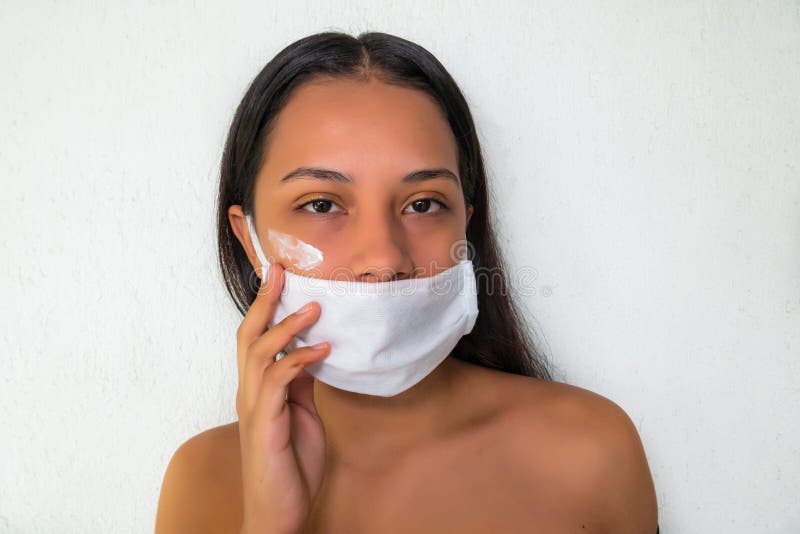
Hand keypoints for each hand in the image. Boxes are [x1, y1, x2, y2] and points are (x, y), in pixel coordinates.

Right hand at [235, 262, 329, 533]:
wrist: (280, 511)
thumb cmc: (290, 463)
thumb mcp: (302, 414)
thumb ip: (301, 383)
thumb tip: (312, 353)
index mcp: (257, 389)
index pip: (255, 337)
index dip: (264, 305)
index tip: (279, 275)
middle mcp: (249, 393)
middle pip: (248, 336)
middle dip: (264, 301)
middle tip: (282, 272)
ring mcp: (254, 408)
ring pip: (258, 353)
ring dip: (286, 327)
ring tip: (314, 309)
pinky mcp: (264, 424)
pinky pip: (277, 382)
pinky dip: (298, 361)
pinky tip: (322, 350)